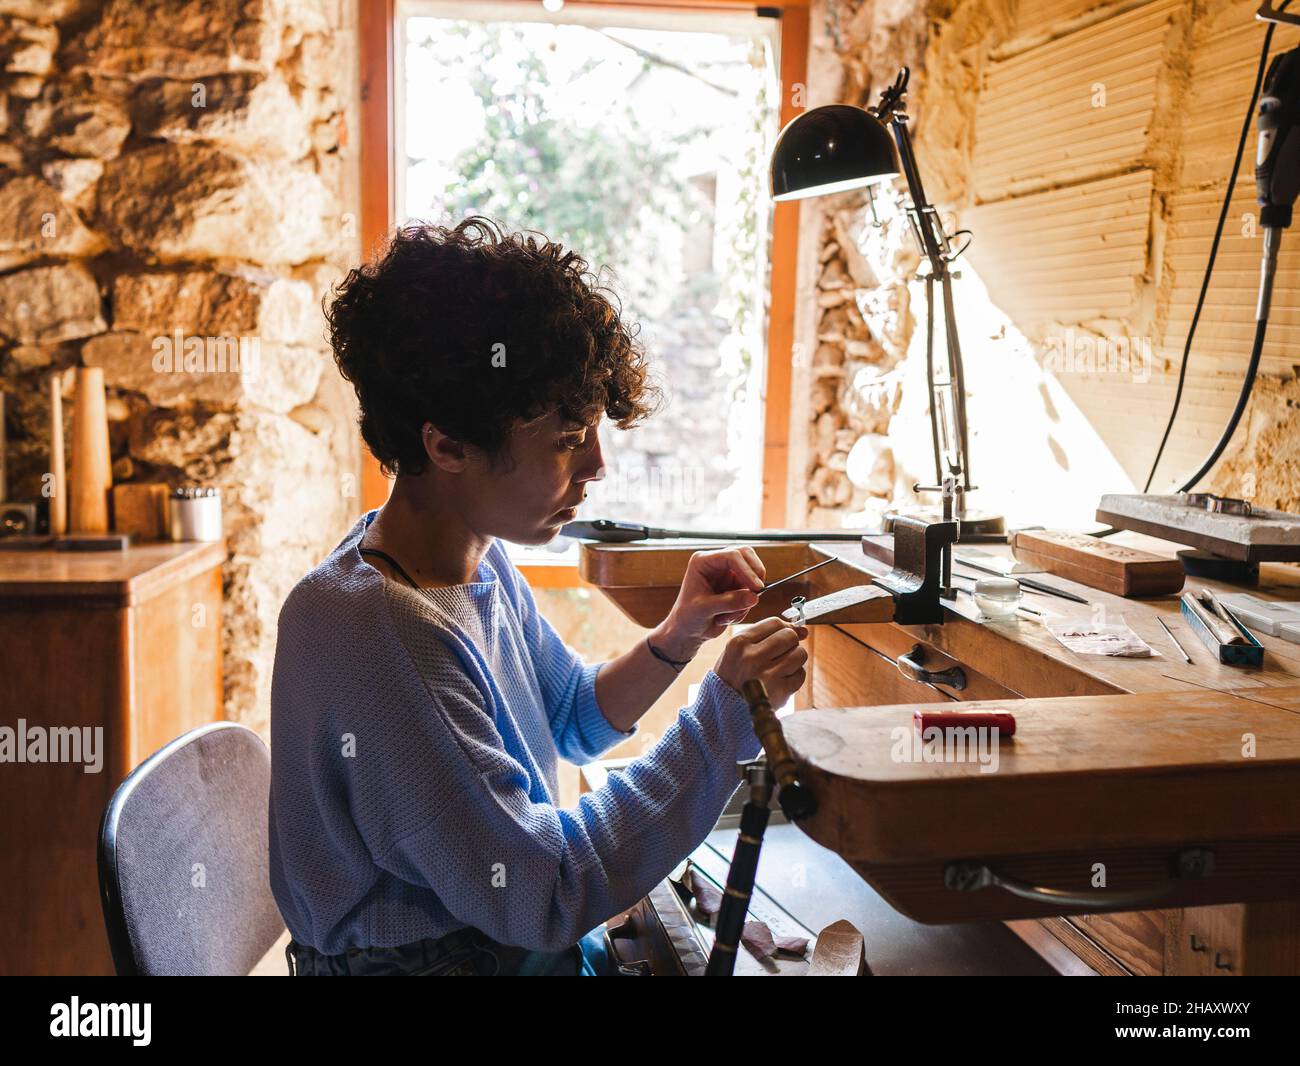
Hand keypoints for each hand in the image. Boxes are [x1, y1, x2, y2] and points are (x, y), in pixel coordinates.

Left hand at [652, 547, 766, 661]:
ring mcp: (727, 575)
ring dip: (746, 598)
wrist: (687, 631)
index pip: (732, 556)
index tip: (756, 587)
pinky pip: (751, 593)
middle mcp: (717, 564)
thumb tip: (754, 597)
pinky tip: (727, 618)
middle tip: (758, 592)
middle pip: (746, 555)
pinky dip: (744, 608)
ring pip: (752, 576)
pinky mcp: (735, 587)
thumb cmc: (687, 617)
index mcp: (703, 562)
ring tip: (727, 616)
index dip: (747, 569)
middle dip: (754, 574)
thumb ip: (729, 602)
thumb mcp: (705, 609)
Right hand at [713, 616, 809, 707]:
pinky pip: (800, 674)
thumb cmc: (734, 676)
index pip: (774, 623)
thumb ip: (765, 635)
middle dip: (790, 643)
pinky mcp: (780, 692)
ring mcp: (767, 675)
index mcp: (739, 643)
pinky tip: (781, 681)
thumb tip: (803, 630)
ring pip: (799, 654)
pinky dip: (795, 676)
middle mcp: (752, 657)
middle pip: (789, 636)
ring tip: (781, 667)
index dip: (785, 627)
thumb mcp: (737, 651)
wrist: (726, 710)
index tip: (786, 634)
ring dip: (794, 659)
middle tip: (782, 653)